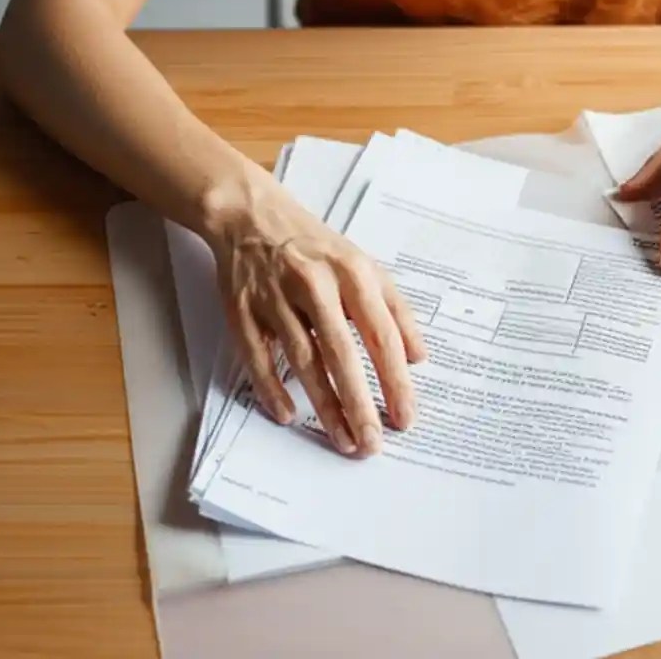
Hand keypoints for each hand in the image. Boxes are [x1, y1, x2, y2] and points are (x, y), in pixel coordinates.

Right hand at [206, 178, 427, 457]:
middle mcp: (314, 284)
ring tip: (342, 439)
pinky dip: (271, 388)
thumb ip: (396, 310)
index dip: (395, 380)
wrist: (252, 216)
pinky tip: (287, 414)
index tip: (405, 416)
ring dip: (324, 405)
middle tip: (372, 443)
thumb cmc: (316, 248)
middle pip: (342, 354)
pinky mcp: (242, 309)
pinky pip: (258, 356)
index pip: (381, 335)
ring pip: (302, 360)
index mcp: (352, 273)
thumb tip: (418, 357)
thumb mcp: (365, 267)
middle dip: (360, 404)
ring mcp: (275, 297)